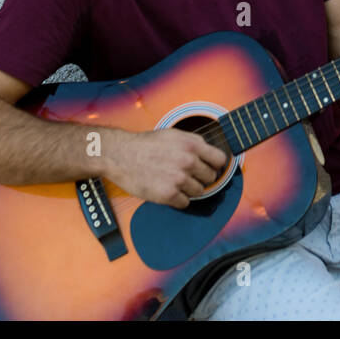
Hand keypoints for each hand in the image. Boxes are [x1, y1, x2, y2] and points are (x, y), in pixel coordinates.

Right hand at [104, 127, 228, 209]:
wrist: (120, 155)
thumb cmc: (145, 145)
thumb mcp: (174, 135)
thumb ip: (194, 144)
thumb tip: (210, 155)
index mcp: (192, 144)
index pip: (219, 159)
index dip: (215, 165)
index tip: (210, 168)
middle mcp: (188, 161)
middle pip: (210, 177)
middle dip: (200, 178)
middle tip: (186, 176)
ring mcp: (179, 178)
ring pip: (199, 192)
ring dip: (189, 190)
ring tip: (174, 182)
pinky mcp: (168, 194)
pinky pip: (185, 203)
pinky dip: (178, 200)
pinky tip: (168, 191)